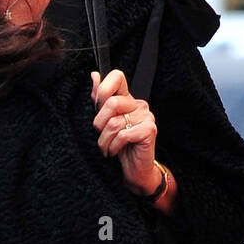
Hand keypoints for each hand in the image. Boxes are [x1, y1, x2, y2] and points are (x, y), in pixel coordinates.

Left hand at [91, 69, 159, 193]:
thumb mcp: (105, 121)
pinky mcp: (149, 130)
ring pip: (114, 122)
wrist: (135, 168)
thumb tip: (94, 75)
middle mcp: (139, 104)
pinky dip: (113, 146)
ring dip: (104, 140)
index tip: (98, 107)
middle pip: (111, 102)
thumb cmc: (119, 144)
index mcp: (127, 99)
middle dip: (99, 123)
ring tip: (107, 147)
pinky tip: (115, 151)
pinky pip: (123, 135)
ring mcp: (146, 117)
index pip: (117, 76)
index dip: (103, 89)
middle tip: (102, 134)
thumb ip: (100, 98)